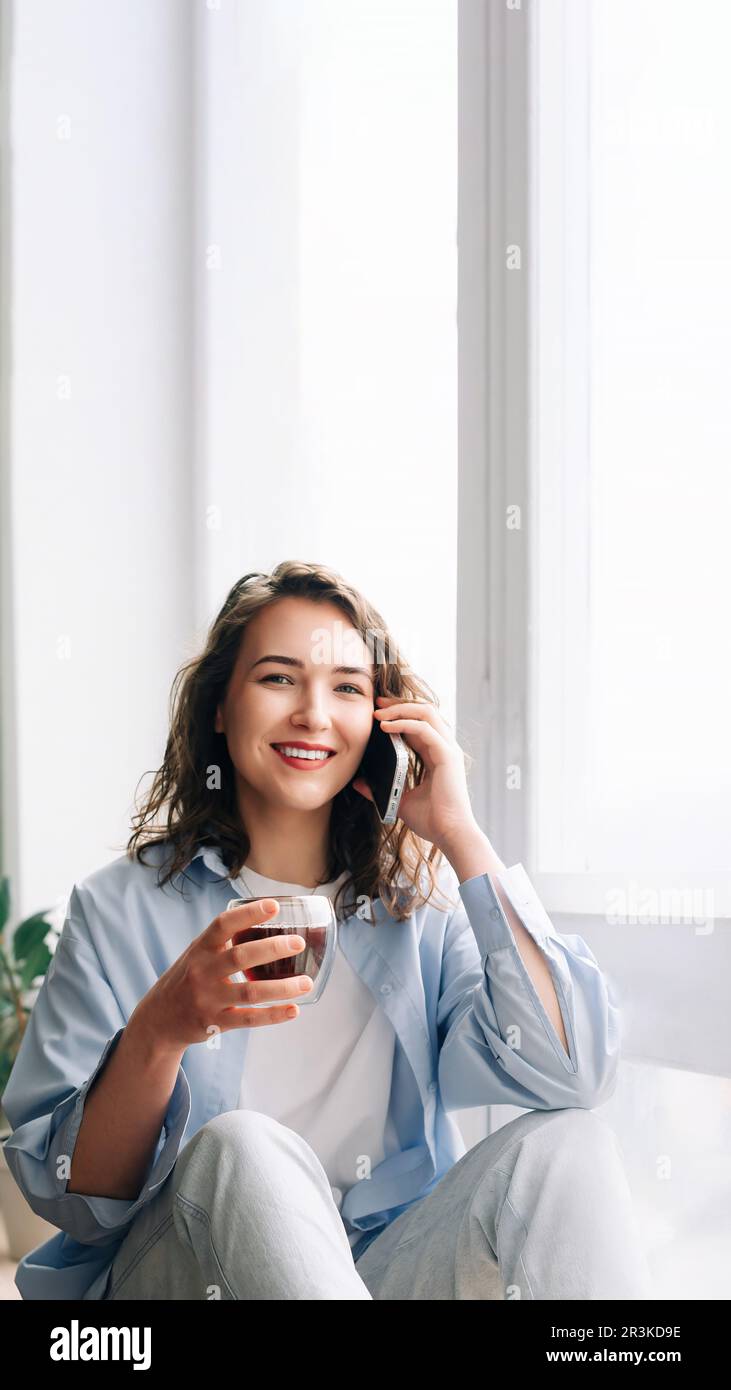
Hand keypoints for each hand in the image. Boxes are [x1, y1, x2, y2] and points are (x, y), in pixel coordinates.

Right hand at [134, 900, 314, 1051]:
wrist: (158, 1019)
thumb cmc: (187, 978)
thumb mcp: (197, 954)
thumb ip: (224, 940)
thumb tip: (264, 916)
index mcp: (200, 949)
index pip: (223, 925)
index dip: (248, 914)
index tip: (274, 906)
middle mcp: (202, 972)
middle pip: (240, 957)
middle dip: (272, 948)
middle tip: (299, 943)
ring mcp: (208, 999)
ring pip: (249, 993)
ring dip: (281, 988)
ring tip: (306, 982)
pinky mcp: (214, 1023)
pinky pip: (249, 1020)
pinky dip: (273, 1015)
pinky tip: (294, 1010)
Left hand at [351, 695, 479, 849]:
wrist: (449, 834)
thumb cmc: (431, 821)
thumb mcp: (399, 801)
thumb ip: (380, 790)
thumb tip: (359, 783)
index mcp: (437, 755)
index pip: (420, 724)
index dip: (400, 714)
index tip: (378, 712)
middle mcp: (445, 748)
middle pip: (425, 711)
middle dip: (399, 704)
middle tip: (376, 703)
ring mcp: (448, 749)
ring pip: (427, 713)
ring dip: (401, 708)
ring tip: (379, 713)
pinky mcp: (447, 755)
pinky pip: (425, 729)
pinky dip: (404, 723)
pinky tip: (386, 727)